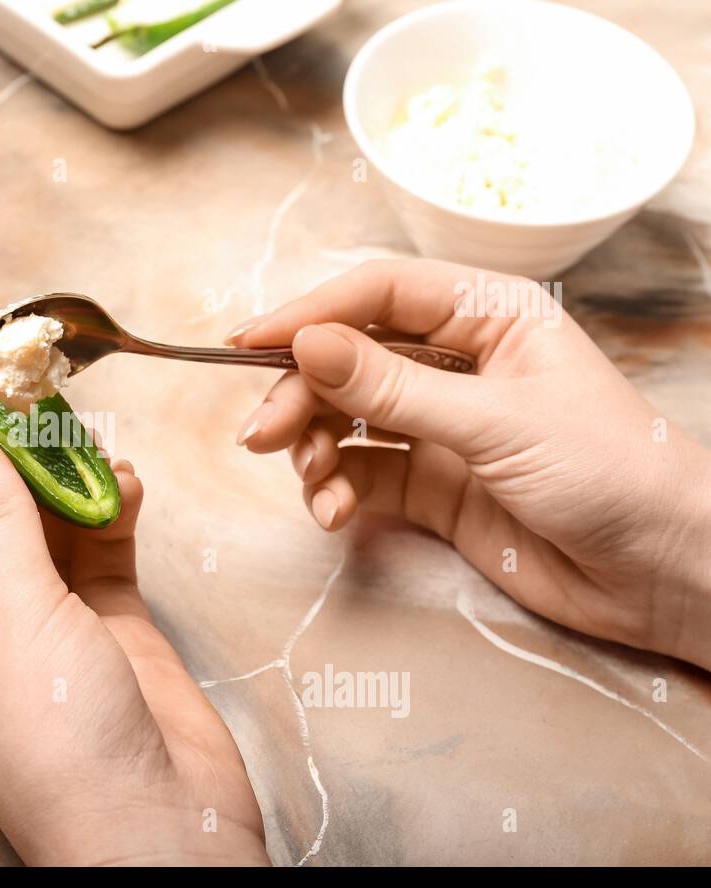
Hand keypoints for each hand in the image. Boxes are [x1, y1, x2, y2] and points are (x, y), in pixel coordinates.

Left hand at [0, 354, 267, 865]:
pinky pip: (98, 544)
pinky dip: (110, 508)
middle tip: (14, 371)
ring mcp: (46, 618)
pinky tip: (123, 484)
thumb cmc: (68, 753)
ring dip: (60, 469)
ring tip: (75, 419)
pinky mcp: (105, 621)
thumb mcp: (19, 619)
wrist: (164, 834)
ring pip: (42, 516)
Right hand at [228, 259, 710, 669]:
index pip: (379, 294)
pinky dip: (336, 490)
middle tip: (262, 435)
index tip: (248, 344)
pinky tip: (335, 512)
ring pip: (345, 417)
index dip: (310, 313)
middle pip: (349, 359)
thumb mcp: (495, 421)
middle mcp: (457, 363)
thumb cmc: (607, 472)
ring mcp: (440, 426)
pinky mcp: (431, 485)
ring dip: (313, 448)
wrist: (662, 572)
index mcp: (488, 316)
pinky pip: (361, 472)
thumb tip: (306, 344)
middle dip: (301, 394)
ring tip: (312, 483)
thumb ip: (393, 388)